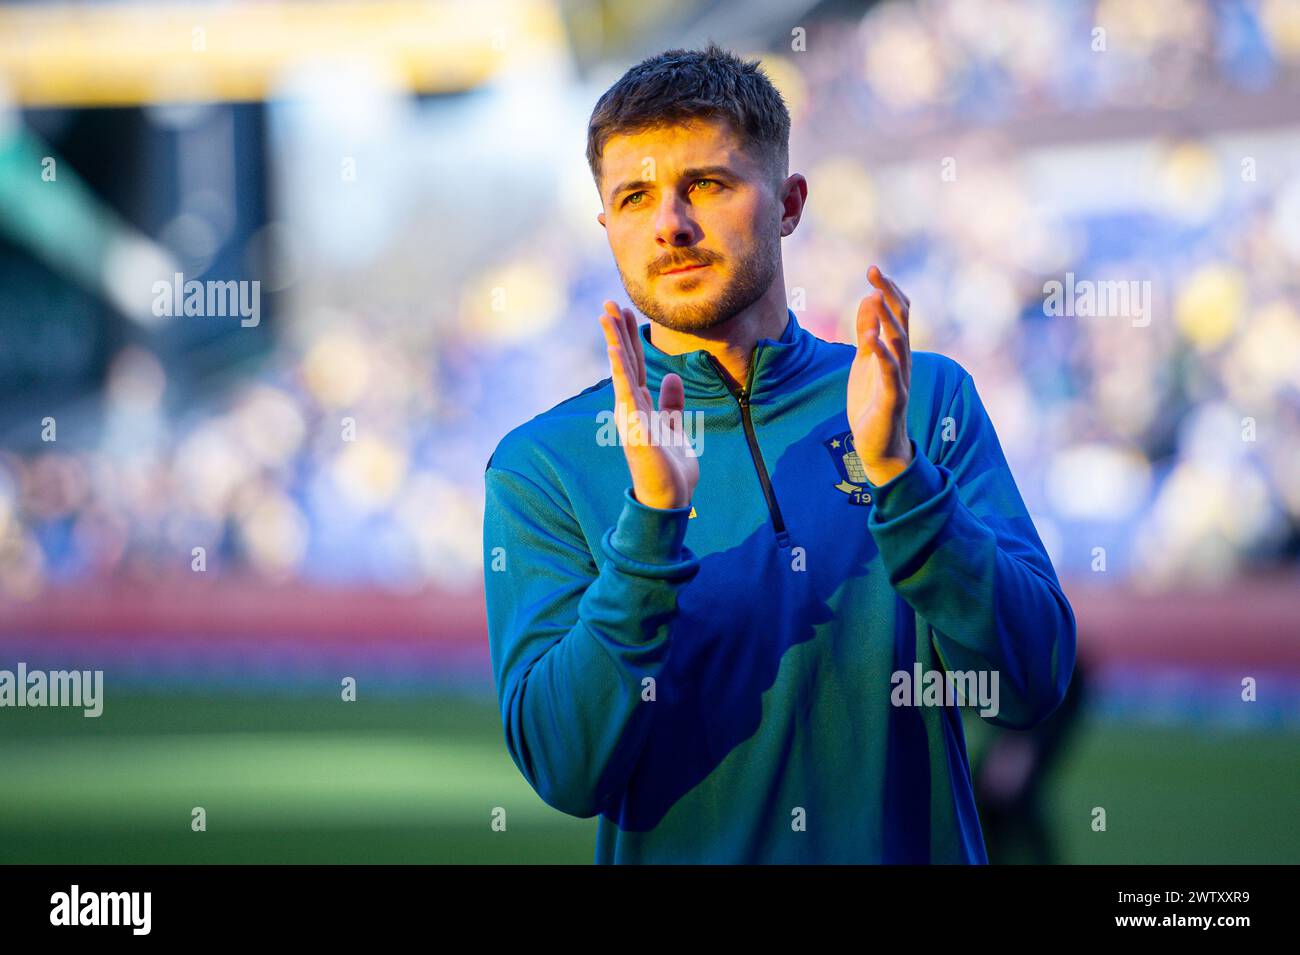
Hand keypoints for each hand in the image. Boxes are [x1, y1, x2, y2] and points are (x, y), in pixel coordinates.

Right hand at [598, 301, 699, 509]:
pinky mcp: (633, 426)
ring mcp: (630, 416)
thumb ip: (671, 403)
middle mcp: (631, 407)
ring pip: (621, 370)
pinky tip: (615, 348)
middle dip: (618, 331)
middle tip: (609, 303)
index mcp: (641, 407)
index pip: (635, 365)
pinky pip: (626, 392)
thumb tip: (671, 377)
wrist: (670, 499)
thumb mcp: (675, 428)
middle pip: (625, 361)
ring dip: (614, 341)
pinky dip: (620, 369)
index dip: (631, 339)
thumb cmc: (671, 470)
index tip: (628, 313)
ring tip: (607, 314)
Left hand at [847, 266, 912, 485]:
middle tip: (874, 272)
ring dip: (887, 319)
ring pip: (898, 343)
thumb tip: (868, 299)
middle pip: (900, 320)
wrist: (878, 444)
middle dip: (887, 295)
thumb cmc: (872, 401)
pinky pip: (890, 372)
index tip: (873, 270)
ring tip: (875, 297)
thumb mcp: (864, 361)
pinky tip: (872, 338)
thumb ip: (867, 331)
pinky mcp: (893, 398)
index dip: (887, 290)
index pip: (897, 313)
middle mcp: (902, 360)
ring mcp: (899, 378)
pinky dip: (882, 354)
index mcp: (894, 350)